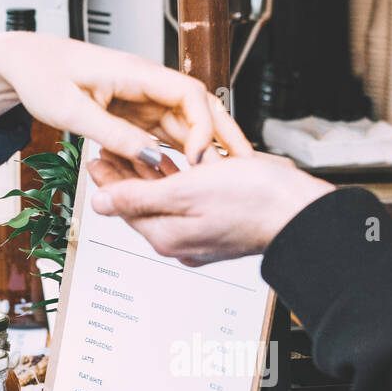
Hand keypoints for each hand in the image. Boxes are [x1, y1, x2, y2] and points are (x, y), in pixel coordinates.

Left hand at [0, 32, 250, 166]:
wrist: (24, 63)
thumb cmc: (42, 74)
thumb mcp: (74, 111)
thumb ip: (115, 136)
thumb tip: (150, 160)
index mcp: (136, 73)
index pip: (191, 93)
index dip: (205, 126)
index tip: (203, 158)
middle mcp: (147, 85)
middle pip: (198, 112)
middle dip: (221, 141)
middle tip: (238, 170)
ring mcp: (144, 100)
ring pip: (186, 127)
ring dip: (204, 152)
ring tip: (222, 181)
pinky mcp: (137, 113)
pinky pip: (166, 135)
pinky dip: (180, 155)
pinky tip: (190, 178)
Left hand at [87, 151, 332, 264]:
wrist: (296, 211)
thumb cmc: (251, 201)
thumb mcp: (185, 191)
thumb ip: (139, 197)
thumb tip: (101, 204)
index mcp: (167, 235)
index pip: (124, 206)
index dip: (107, 179)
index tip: (95, 156)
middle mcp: (181, 241)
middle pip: (142, 204)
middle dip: (125, 175)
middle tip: (110, 149)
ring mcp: (201, 235)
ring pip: (166, 201)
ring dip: (150, 176)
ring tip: (138, 152)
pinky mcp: (219, 226)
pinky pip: (189, 203)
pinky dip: (178, 182)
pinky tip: (178, 166)